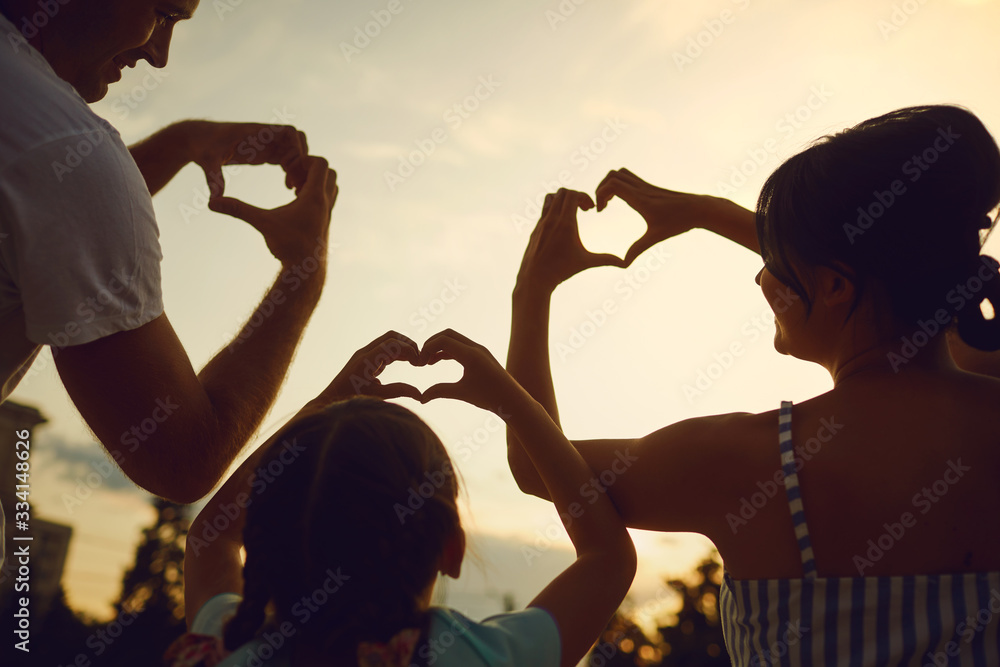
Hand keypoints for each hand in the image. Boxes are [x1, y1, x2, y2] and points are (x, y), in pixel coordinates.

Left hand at [181, 120, 309, 199]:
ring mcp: (265, 144)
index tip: (292, 169)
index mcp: (255, 133)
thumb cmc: (202, 147)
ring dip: (298, 166)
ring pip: (294, 150)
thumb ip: (214, 179)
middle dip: (302, 160)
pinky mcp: (263, 152)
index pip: (288, 132)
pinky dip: (291, 170)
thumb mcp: (208, 163)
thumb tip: (213, 201)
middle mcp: (263, 136)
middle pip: (297, 141)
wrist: (196, 139)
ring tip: (294, 187)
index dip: (297, 148)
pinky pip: (286, 158)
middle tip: (297, 181)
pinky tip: (288, 186)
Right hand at [210, 155, 337, 266]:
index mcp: (314, 197)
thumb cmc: (288, 247)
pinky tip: (296, 205)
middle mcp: (326, 203)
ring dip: (315, 183)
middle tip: (292, 177)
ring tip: (294, 189)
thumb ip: (239, 210)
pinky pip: (327, 201)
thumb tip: (212, 203)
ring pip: (332, 187)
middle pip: (330, 172)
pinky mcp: (325, 223)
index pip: (321, 163)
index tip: (288, 169)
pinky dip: (315, 196)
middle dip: (312, 169)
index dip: (305, 159)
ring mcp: (328, 214)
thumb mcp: (262, 223)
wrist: (306, 271)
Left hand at [317, 331, 422, 403]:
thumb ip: (398, 391)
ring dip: (404, 348)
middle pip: (391, 337)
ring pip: (389, 341)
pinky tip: (407, 362)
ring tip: (416, 362)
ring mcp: (365, 354)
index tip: (420, 363)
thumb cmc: (351, 400)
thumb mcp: (377, 396)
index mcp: (366, 360)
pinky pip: (385, 349)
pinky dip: (398, 353)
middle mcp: (365, 353)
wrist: (331, 400)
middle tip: (420, 359)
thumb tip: (420, 394)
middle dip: (408, 344)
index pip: (392, 344)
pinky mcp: (366, 358)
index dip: (409, 350)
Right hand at [418, 329, 518, 411]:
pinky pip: (461, 346)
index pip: (443, 341)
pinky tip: (439, 361)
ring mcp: (479, 350)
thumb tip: (421, 398)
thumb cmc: (490, 397)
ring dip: (439, 346)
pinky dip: (448, 350)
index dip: (427, 348)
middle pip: (447, 334)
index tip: (420, 363)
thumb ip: (440, 391)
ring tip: (427, 362)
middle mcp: (476, 348)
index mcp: (471, 355)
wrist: (512, 400)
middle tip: (421, 359)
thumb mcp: (462, 393)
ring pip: (454, 339)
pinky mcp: (481, 355)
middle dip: (431, 344)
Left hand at [517, 188, 627, 293]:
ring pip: (551, 198)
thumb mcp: (585, 262)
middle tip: (584, 209)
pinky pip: (545, 210)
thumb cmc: (561, 270)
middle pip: (562, 192)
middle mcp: (551, 219)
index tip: (591, 208)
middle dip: (575, 196)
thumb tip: (625, 263)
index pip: (573, 194)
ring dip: (563, 200)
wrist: (535, 278)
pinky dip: (554, 210)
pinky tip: (562, 225)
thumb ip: (606, 260)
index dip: (584, 196)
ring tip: (572, 212)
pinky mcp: (536, 229)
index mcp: (565, 223)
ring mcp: (541, 223)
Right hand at [596, 168, 705, 264]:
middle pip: (613, 175)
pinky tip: (621, 201)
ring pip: (620, 173)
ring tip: (608, 202)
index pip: (613, 185)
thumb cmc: (679, 222)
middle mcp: (642, 189)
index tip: (600, 211)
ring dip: (609, 184)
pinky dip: (619, 185)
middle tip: (601, 206)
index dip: (600, 195)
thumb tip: (624, 264)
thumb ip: (638, 249)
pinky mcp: (650, 187)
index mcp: (640, 199)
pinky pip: (629, 178)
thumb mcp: (656, 237)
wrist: (698, 209)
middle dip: (601, 188)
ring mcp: (646, 186)